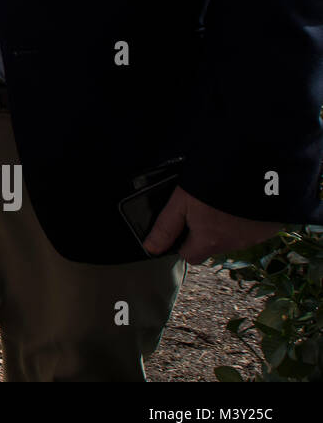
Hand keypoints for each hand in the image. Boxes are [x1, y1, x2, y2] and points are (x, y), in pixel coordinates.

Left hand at [143, 185, 282, 262]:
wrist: (258, 166)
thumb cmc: (213, 181)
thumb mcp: (181, 200)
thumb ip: (165, 227)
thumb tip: (150, 248)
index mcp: (210, 240)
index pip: (190, 257)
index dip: (183, 244)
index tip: (183, 225)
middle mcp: (235, 244)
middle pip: (212, 246)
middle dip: (205, 233)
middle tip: (202, 207)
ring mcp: (256, 236)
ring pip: (233, 237)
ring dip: (227, 225)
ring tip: (222, 199)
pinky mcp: (272, 226)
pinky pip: (254, 228)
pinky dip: (246, 219)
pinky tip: (241, 200)